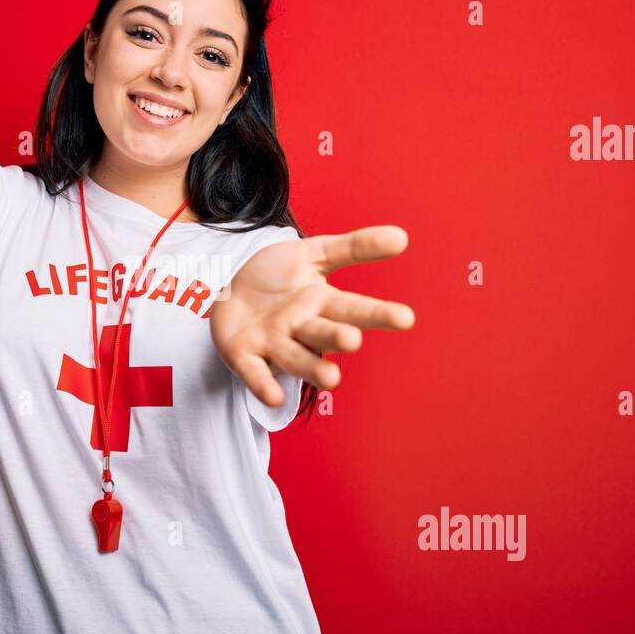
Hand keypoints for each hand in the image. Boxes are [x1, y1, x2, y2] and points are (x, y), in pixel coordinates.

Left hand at [209, 225, 414, 406]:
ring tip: (330, 380)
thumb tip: (402, 236)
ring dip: (311, 368)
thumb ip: (354, 247)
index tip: (406, 319)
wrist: (228, 292)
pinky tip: (273, 396)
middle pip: (324, 333)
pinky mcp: (243, 355)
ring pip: (295, 358)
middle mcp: (302, 328)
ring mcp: (273, 343)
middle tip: (352, 341)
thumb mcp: (314, 253)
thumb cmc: (277, 278)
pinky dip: (263, 384)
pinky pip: (254, 372)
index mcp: (322, 303)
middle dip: (337, 337)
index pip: (354, 308)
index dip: (379, 314)